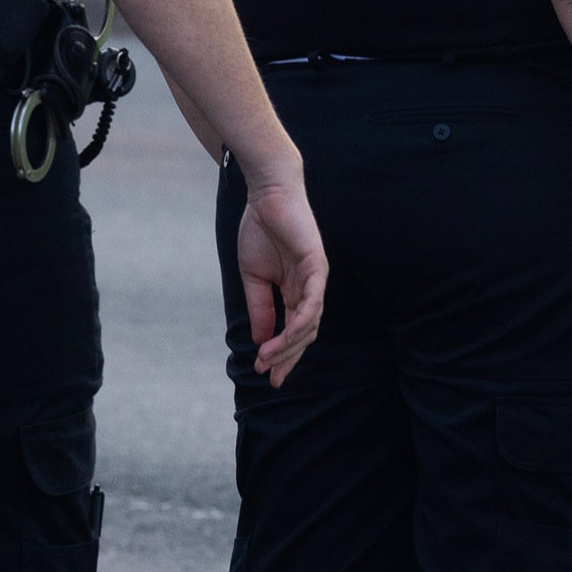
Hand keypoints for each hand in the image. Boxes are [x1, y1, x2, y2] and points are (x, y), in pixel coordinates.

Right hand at [232, 176, 330, 385]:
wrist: (266, 195)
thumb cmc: (260, 230)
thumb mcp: (254, 277)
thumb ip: (261, 307)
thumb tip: (261, 341)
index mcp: (294, 292)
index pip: (294, 331)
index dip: (282, 355)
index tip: (266, 375)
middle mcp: (309, 289)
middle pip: (305, 334)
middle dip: (287, 358)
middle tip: (269, 376)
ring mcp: (316, 279)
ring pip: (310, 323)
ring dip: (289, 345)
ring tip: (268, 358)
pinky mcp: (318, 265)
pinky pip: (313, 301)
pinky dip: (301, 322)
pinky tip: (285, 336)